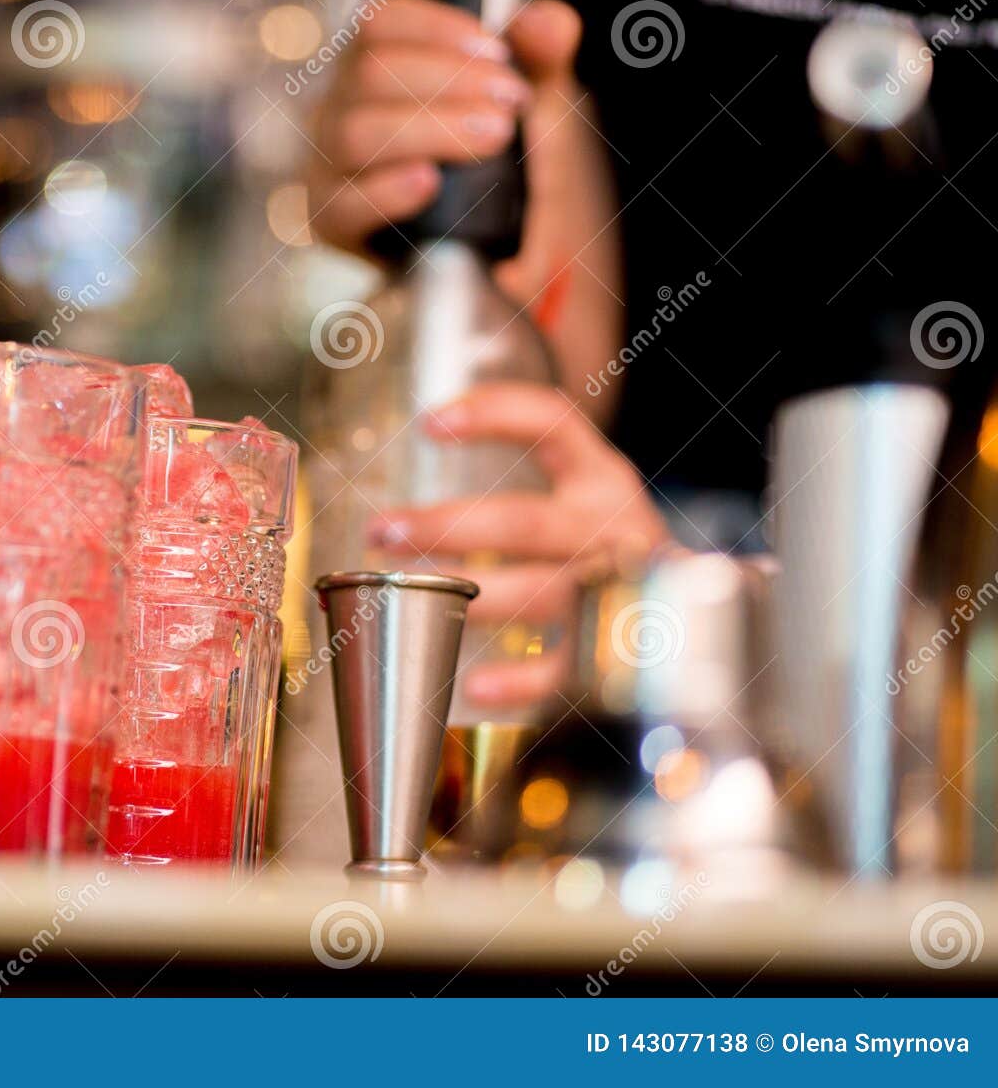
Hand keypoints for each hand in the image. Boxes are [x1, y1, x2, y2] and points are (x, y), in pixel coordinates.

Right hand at [305, 0, 625, 419]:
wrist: (488, 254)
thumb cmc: (494, 166)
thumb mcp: (528, 105)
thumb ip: (542, 56)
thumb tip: (548, 24)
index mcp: (375, 67)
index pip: (378, 22)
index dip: (437, 28)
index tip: (498, 52)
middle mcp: (340, 109)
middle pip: (370, 72)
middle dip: (450, 81)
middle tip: (511, 104)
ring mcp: (328, 166)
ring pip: (355, 132)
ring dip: (430, 129)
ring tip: (493, 139)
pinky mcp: (332, 223)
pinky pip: (342, 203)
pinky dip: (387, 190)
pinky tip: (430, 181)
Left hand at [367, 382, 671, 710]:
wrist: (713, 611)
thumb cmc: (615, 550)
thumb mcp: (587, 499)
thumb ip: (523, 490)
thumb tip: (419, 505)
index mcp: (603, 478)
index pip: (552, 423)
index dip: (493, 414)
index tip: (430, 423)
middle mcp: (613, 527)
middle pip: (525, 522)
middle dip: (448, 527)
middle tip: (385, 531)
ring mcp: (621, 587)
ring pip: (540, 592)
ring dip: (469, 595)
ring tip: (408, 596)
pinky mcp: (624, 647)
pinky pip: (568, 668)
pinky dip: (521, 680)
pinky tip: (475, 684)